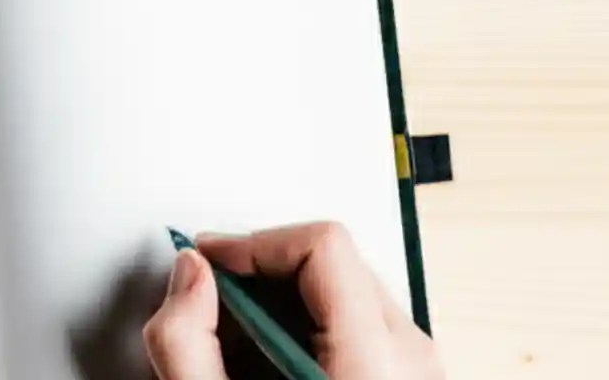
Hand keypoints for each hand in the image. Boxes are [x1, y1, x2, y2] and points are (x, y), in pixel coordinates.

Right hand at [143, 222, 443, 379]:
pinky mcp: (412, 377)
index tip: (210, 259)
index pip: (321, 243)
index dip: (252, 241)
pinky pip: (359, 319)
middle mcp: (410, 359)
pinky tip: (276, 362)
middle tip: (214, 300)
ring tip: (243, 342)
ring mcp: (420, 369)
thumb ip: (189, 344)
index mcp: (372, 363)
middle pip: (330, 257)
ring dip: (283, 298)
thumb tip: (188, 277)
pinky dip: (309, 324)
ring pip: (344, 286)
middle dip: (261, 270)